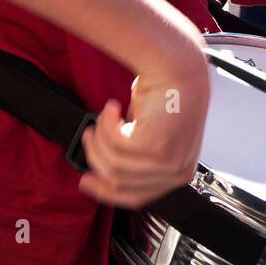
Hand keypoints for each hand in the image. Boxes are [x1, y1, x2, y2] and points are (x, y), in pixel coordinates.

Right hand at [78, 44, 209, 208]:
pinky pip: (115, 145)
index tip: (87, 181)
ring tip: (105, 116)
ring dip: (101, 137)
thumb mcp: (150, 132)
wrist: (178, 67)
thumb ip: (134, 156)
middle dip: (96, 157)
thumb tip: (103, 166)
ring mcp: (168, 163)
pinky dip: (107, 123)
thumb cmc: (167, 92)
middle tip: (90, 135)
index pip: (135, 197)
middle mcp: (176, 172)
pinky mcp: (157, 148)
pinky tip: (113, 108)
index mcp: (178, 174)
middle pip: (118, 183)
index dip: (105, 191)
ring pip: (113, 165)